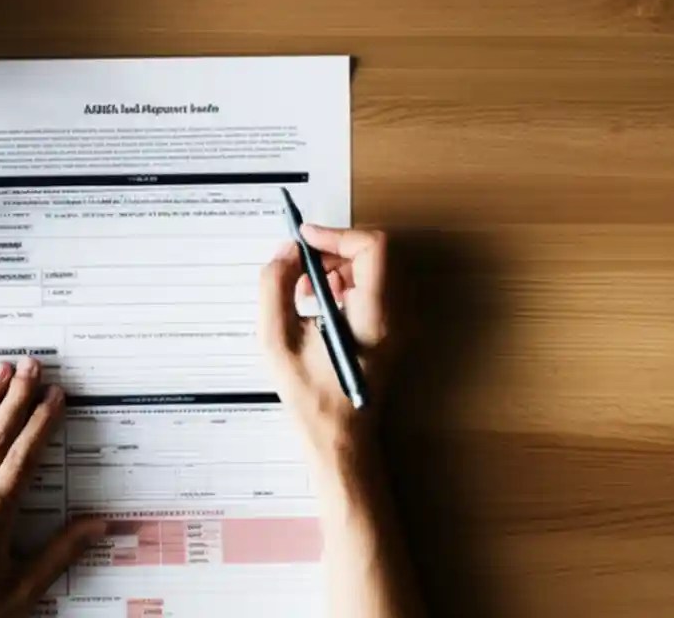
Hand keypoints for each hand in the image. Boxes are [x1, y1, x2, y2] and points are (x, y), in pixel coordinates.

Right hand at [258, 227, 387, 480]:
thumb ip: (275, 286)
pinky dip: (345, 285)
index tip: (304, 239)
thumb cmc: (311, 397)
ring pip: (374, 269)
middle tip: (299, 269)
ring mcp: (399, 323)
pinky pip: (374, 289)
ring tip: (303, 292)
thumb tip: (286, 251)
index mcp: (375, 315)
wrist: (340, 438)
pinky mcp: (391, 330)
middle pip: (374, 254)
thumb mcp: (277, 340)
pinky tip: (318, 306)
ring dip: (337, 269)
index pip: (372, 248)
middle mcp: (396, 315)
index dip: (336, 235)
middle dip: (332, 252)